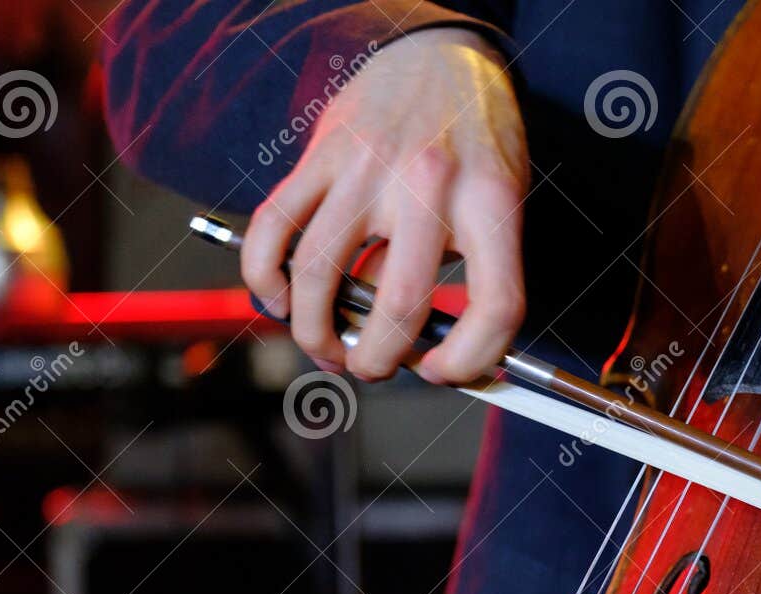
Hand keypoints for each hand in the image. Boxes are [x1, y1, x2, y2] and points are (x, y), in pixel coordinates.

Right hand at [241, 28, 527, 383]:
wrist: (435, 55)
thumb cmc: (472, 142)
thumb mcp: (497, 202)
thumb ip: (470, 270)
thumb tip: (430, 350)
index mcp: (491, 203)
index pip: (495, 305)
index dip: (471, 360)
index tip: (445, 371)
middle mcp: (429, 186)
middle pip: (396, 307)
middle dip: (380, 361)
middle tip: (375, 367)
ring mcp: (367, 169)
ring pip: (316, 276)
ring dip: (314, 332)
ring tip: (327, 347)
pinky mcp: (319, 156)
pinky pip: (272, 228)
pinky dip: (264, 278)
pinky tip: (278, 298)